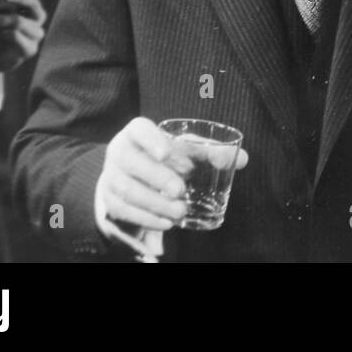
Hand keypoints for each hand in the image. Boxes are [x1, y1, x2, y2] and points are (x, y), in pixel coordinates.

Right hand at [95, 117, 250, 244]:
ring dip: (154, 202)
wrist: (131, 176)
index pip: (138, 129)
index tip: (166, 152)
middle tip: (180, 189)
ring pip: (126, 189)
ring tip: (180, 210)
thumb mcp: (186, 150)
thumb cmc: (165, 158)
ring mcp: (110, 176)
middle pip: (130, 162)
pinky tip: (166, 223)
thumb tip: (242, 159)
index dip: (151, 139)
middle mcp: (119, 152)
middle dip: (156, 177)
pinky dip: (146, 218)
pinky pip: (123, 211)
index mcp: (137, 133)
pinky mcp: (109, 200)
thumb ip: (213, 152)